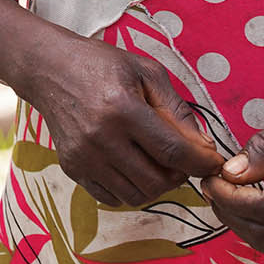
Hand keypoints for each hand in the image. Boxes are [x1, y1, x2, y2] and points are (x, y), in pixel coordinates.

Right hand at [15, 32, 225, 209]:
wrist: (49, 69)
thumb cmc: (102, 65)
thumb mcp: (146, 72)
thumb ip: (177, 109)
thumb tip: (202, 146)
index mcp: (123, 109)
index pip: (173, 151)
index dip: (201, 163)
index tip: (214, 163)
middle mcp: (101, 138)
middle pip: (157, 181)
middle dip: (180, 175)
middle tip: (183, 160)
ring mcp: (84, 157)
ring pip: (136, 195)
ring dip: (156, 185)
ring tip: (158, 162)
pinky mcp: (72, 168)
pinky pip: (112, 198)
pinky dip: (130, 189)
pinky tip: (133, 167)